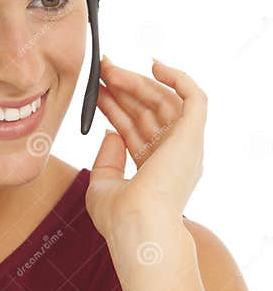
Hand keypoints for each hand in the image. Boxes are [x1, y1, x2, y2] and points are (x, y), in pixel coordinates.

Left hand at [85, 56, 206, 240]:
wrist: (138, 226)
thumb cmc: (120, 218)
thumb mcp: (103, 185)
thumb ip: (107, 158)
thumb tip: (111, 130)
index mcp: (155, 170)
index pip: (135, 129)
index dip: (116, 107)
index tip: (97, 91)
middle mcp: (173, 157)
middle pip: (149, 112)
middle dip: (124, 89)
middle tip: (102, 71)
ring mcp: (185, 146)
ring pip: (165, 102)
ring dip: (138, 82)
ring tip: (110, 68)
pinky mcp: (192, 135)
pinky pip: (195, 98)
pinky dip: (179, 78)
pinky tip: (155, 65)